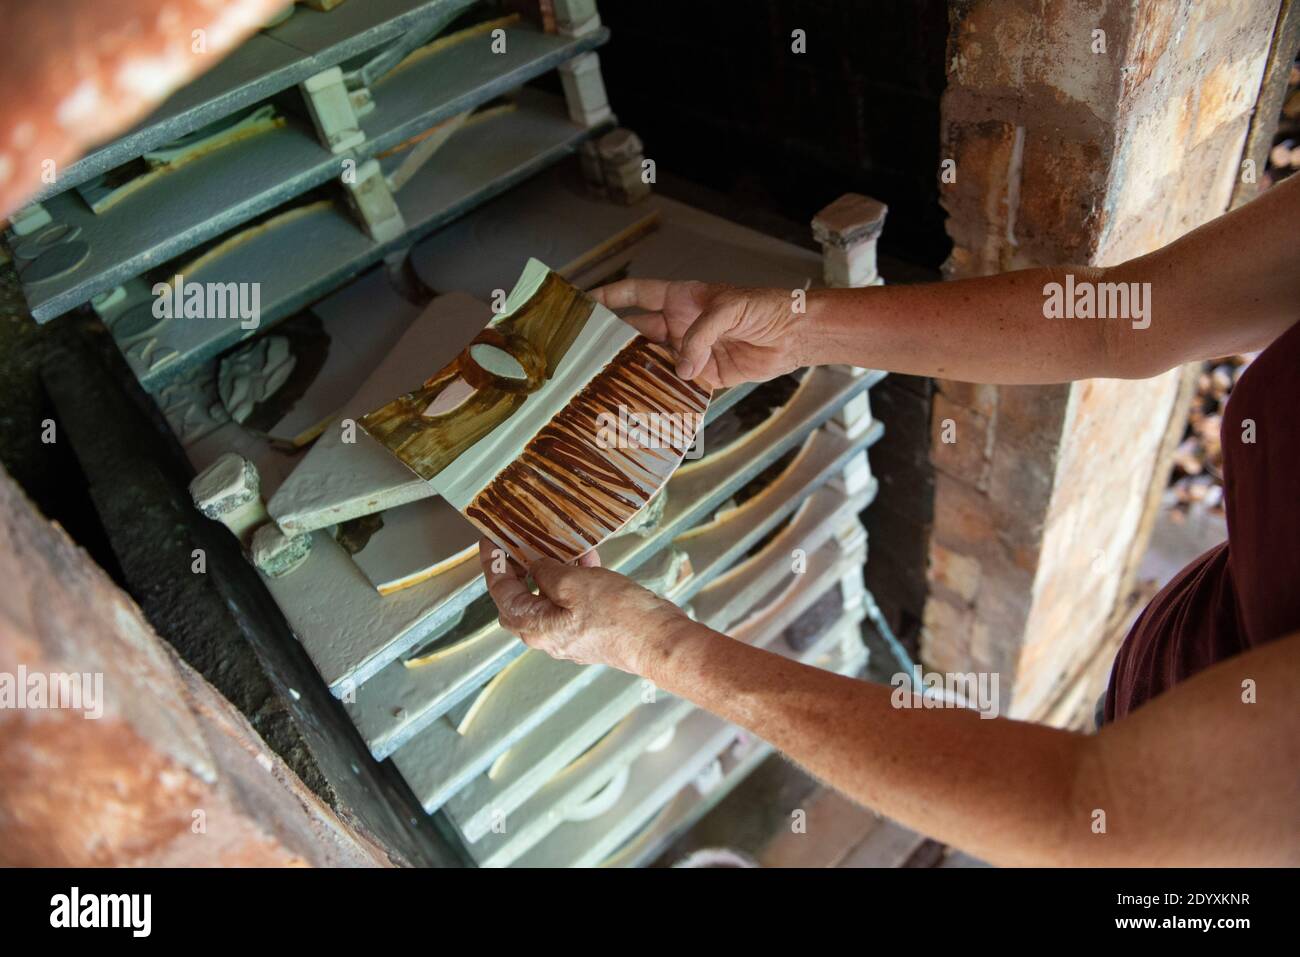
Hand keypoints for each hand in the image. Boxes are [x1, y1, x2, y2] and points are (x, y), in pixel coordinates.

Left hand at [478, 539, 688, 672]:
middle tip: (516, 542)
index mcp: (535, 626)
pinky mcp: (592, 631)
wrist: (659, 641)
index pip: (500, 591)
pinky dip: (574, 579)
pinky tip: (586, 557)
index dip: (493, 562)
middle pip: (519, 598)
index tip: (490, 539)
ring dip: (549, 570)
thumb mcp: (574, 583)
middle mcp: (547, 635)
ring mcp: (570, 635)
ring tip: (554, 542)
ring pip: (548, 597)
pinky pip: (573, 602)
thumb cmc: (617, 614)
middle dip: (515, 569)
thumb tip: (536, 567)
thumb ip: (546, 572)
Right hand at [591, 279, 804, 387]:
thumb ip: (700, 335)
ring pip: (654, 362)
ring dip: (637, 373)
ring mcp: (690, 351)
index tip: (584, 303)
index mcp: (680, 299)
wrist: (793, 335)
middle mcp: (679, 325)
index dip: (610, 297)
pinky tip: (648, 403)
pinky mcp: (705, 376)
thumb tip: (681, 367)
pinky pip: (678, 385)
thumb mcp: (729, 309)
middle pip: (638, 333)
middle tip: (589, 357)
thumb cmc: (764, 308)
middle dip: (615, 343)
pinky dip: (665, 394)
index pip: (636, 295)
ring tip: (611, 385)